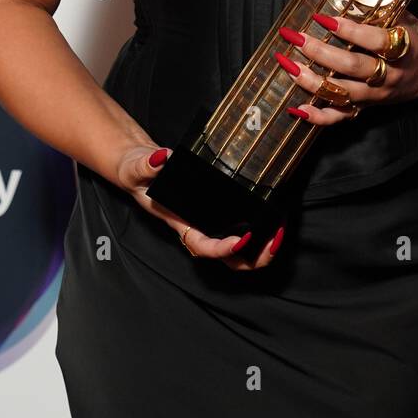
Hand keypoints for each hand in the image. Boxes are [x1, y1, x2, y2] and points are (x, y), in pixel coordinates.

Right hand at [112, 142, 284, 270]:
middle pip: (226, 259)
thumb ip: (147, 165)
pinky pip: (238, 228)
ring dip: (259, 249)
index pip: (202, 245)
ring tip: (278, 233)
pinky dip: (259, 230)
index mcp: (180, 223)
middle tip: (273, 243)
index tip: (239, 240)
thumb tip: (163, 158)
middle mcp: (197, 227)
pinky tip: (274, 217)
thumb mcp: (138, 168)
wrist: (141, 167)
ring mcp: (209, 222)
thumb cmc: (139, 173)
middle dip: (251, 259)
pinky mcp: (217, 212)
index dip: (221, 249)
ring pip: (236, 250)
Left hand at [274, 5, 417, 125]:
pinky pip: (342, 118)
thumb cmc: (412, 33)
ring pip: (344, 94)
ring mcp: (378, 95)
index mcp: (404, 47)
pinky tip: (297, 108)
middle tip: (295, 38)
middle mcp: (391, 74)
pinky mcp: (368, 108)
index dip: (350, 32)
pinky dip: (319, 116)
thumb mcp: (400, 8)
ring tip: (288, 66)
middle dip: (322, 54)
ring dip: (312, 82)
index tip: (323, 18)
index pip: (376, 41)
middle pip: (354, 68)